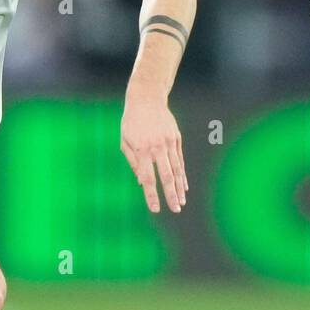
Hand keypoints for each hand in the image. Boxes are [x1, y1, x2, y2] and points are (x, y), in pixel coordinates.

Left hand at [120, 91, 187, 213]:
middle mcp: (157, 148)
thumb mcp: (125, 142)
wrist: (146, 99)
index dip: (152, 195)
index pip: (148, 178)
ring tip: (182, 202)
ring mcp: (168, 143)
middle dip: (171, 195)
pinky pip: (180, 160)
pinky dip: (182, 174)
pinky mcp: (176, 138)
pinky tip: (184, 186)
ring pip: (176, 169)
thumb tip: (142, 183)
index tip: (155, 209)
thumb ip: (133, 163)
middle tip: (176, 210)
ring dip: (179, 188)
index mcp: (142, 150)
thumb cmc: (131, 122)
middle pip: (166, 176)